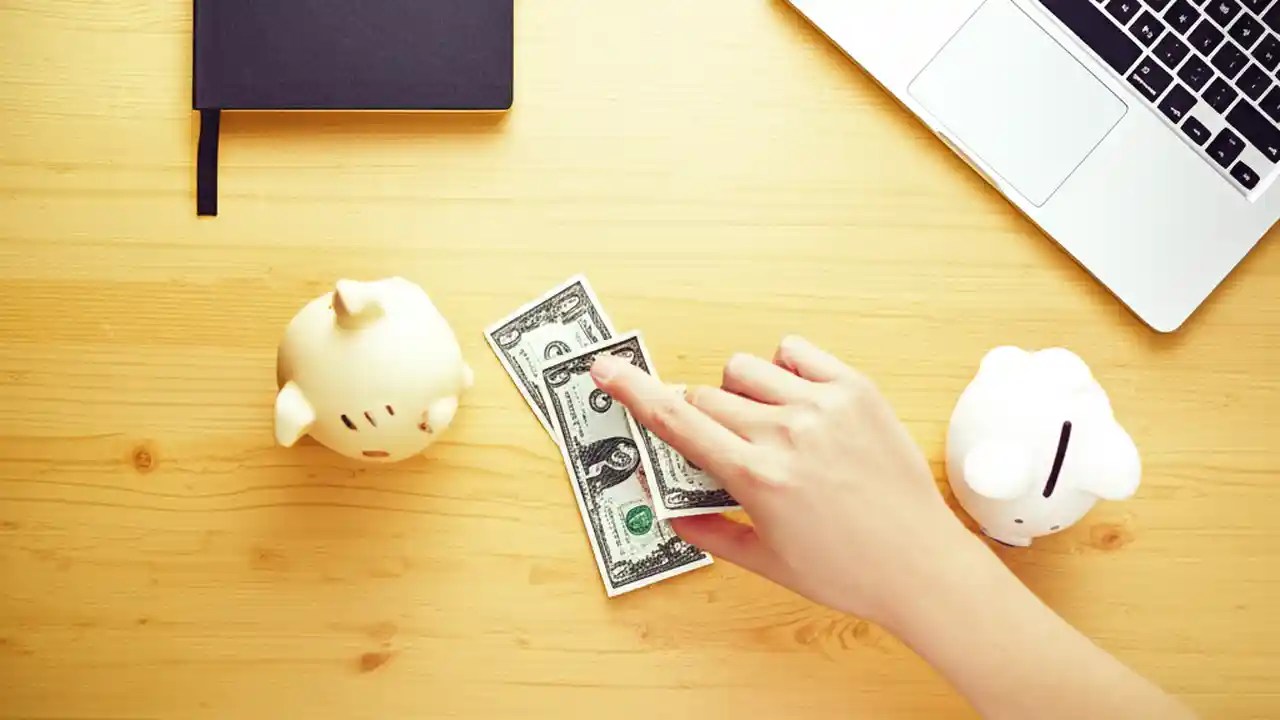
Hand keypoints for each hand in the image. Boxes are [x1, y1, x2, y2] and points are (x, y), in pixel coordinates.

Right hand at [590, 336, 972, 626]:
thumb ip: (709, 532)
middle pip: (705, 395)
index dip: (633, 391)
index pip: (676, 420)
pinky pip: (795, 351)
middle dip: (700, 418)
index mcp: (755, 476)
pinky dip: (783, 368)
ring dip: (738, 392)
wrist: (922, 564)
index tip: (606, 369)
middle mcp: (784, 432)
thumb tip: (671, 513)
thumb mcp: (767, 562)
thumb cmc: (848, 571)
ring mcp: (822, 405)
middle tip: (726, 449)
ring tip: (767, 426)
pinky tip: (796, 400)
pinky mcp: (856, 389)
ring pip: (744, 368)